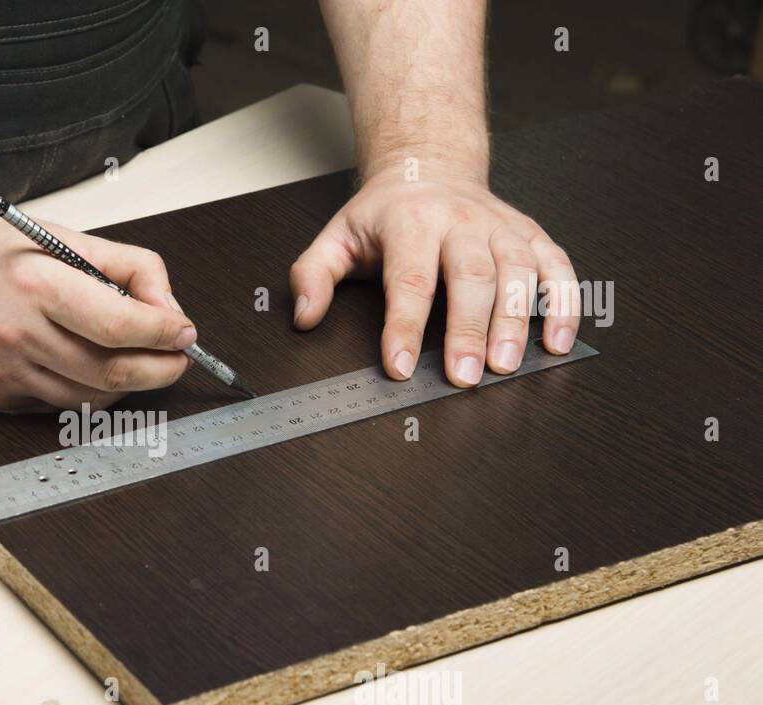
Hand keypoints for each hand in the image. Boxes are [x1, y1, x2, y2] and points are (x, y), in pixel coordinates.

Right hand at [0, 203, 193, 412]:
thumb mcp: (71, 239)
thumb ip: (132, 269)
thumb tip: (170, 313)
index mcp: (34, 283)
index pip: (118, 325)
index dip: (163, 333)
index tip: (184, 333)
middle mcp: (13, 332)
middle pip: (109, 373)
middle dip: (158, 369)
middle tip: (177, 358)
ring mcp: (1, 371)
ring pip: (89, 398)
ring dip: (126, 385)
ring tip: (137, 361)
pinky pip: (59, 405)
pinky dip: (87, 392)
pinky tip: (88, 366)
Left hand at [288, 162, 580, 386]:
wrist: (428, 166)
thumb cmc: (384, 214)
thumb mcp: (336, 236)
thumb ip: (313, 275)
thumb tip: (304, 315)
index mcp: (410, 222)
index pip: (409, 279)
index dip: (404, 326)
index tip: (399, 367)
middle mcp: (460, 221)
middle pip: (470, 276)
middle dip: (469, 329)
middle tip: (466, 376)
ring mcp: (499, 227)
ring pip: (517, 271)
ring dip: (517, 321)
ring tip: (509, 365)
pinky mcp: (529, 235)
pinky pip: (556, 266)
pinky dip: (564, 302)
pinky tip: (559, 340)